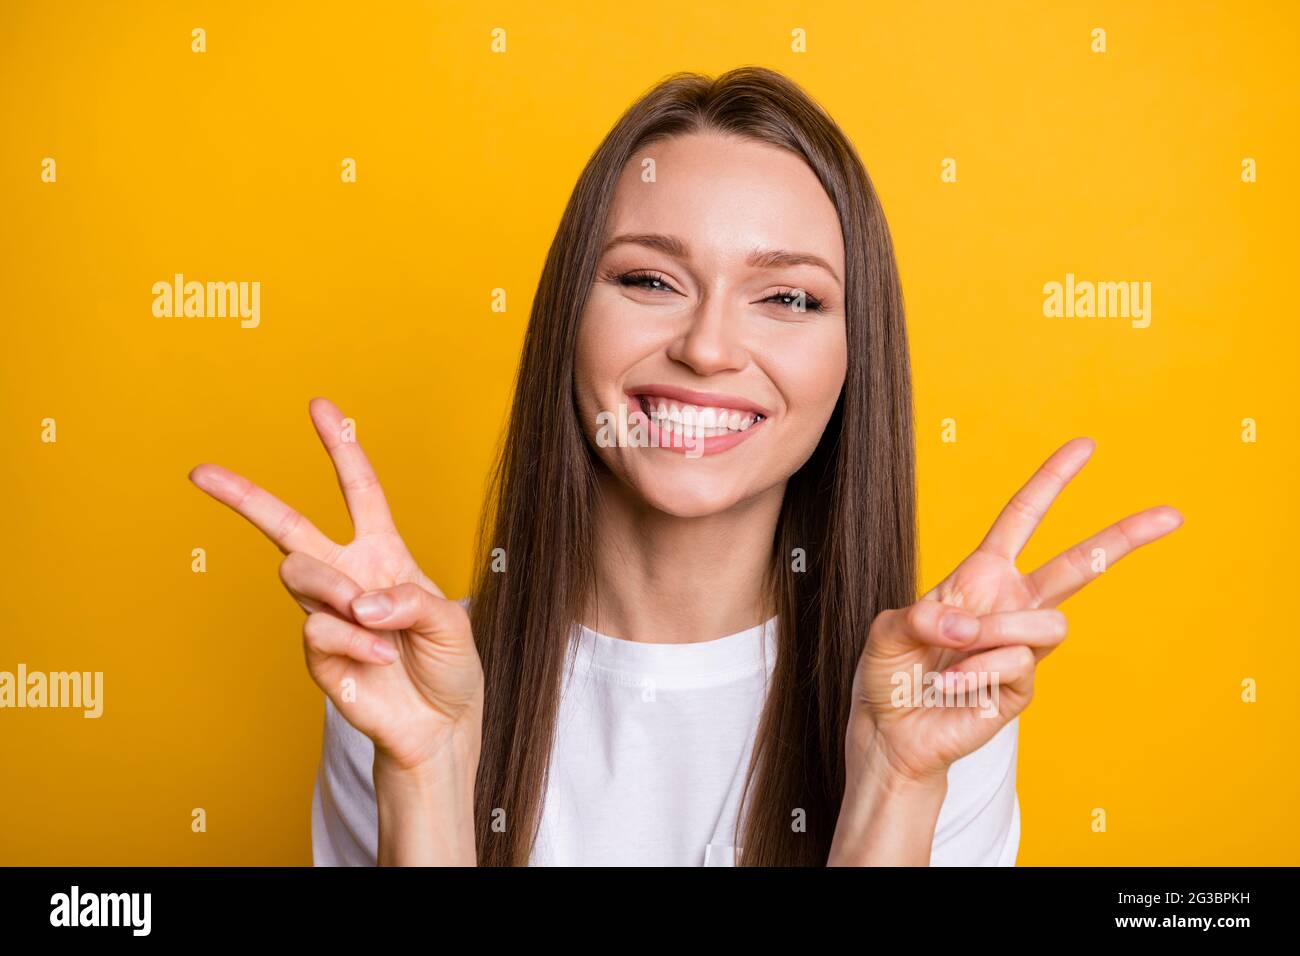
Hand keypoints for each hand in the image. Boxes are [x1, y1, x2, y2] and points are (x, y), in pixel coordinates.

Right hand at [188, 397, 483, 772]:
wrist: (440, 726)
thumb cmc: (448, 665)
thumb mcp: (449, 622)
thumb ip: (410, 601)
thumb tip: (359, 601)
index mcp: (383, 554)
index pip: (359, 490)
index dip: (341, 447)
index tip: (320, 406)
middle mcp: (347, 576)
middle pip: (286, 525)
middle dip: (243, 496)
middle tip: (201, 472)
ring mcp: (327, 614)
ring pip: (299, 573)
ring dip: (338, 593)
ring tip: (374, 624)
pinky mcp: (316, 654)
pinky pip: (318, 627)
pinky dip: (354, 640)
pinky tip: (379, 658)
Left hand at [849, 437, 1181, 787]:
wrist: (893, 729)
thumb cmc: (889, 673)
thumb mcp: (888, 631)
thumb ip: (921, 618)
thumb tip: (971, 628)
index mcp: (981, 576)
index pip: (1023, 518)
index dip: (1052, 481)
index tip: (1086, 446)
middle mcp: (1010, 605)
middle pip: (1079, 564)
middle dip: (1124, 537)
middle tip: (1172, 514)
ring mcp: (1022, 646)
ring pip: (1049, 623)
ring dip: (997, 635)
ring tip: (953, 659)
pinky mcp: (1023, 685)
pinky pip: (1018, 663)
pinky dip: (977, 672)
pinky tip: (953, 686)